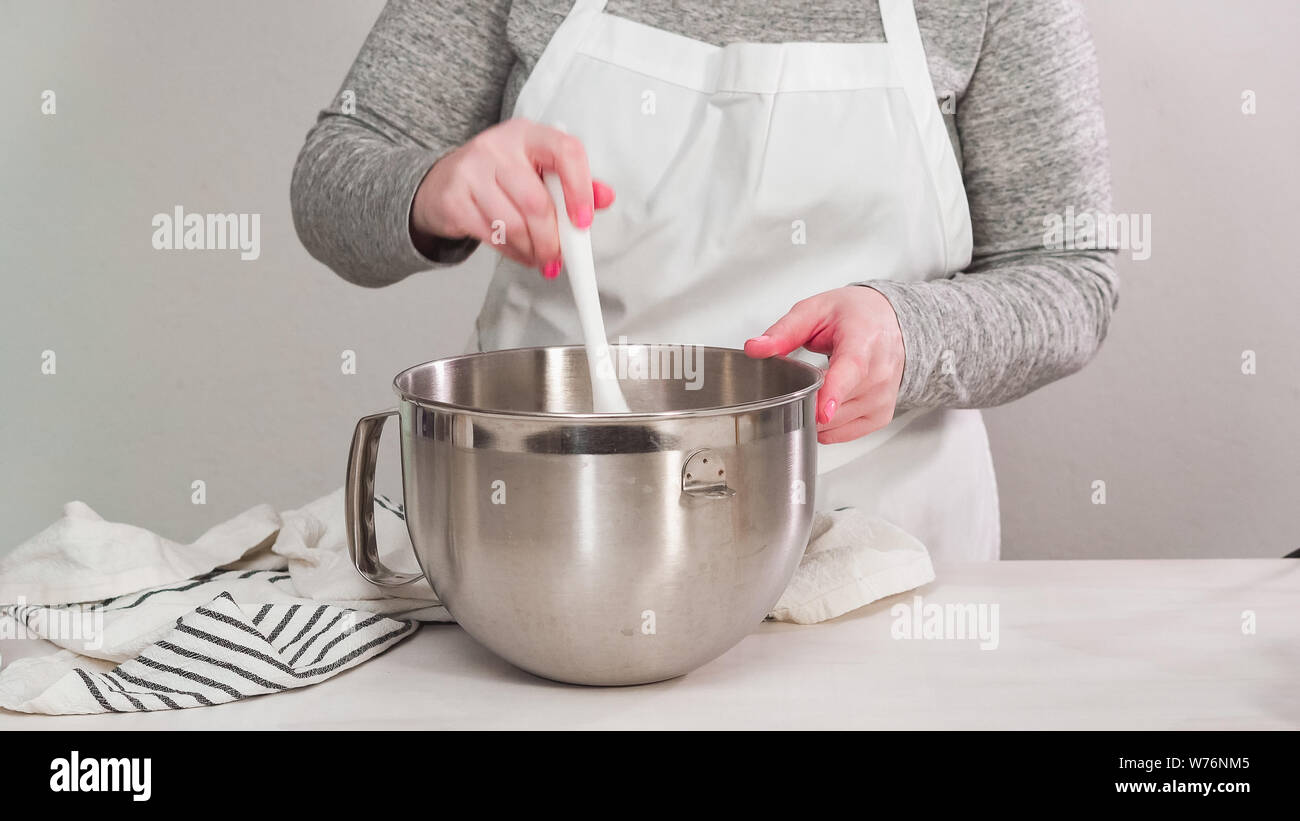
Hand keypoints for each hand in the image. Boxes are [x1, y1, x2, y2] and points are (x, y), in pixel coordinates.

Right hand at [410, 118, 615, 277]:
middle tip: (559, 257)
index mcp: (528, 134)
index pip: (565, 151)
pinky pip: (492, 236)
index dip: (580, 189)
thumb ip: (573, 183)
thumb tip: (606, 197)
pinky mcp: (454, 199)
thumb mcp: (536, 170)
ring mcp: (471, 171)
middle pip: (536, 202)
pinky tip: (519, 252)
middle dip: (552, 239)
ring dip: (532, 250)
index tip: (583, 221)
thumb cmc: (499, 177)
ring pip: (514, 225)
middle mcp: (498, 146)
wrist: (442, 183)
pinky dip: (513, 252)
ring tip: (540, 257)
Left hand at [745, 286, 904, 444]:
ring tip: (816, 387)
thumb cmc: (853, 315)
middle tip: (800, 380)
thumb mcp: (814, 311)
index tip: (821, 411)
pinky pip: (845, 433)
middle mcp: (881, 370)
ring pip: (838, 423)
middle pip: (839, 403)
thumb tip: (755, 348)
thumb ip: (783, 332)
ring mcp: (883, 396)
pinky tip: (824, 405)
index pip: (853, 370)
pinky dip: (827, 426)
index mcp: (864, 339)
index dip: (835, 392)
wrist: (887, 320)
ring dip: (815, 414)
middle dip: (806, 400)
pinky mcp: (881, 415)